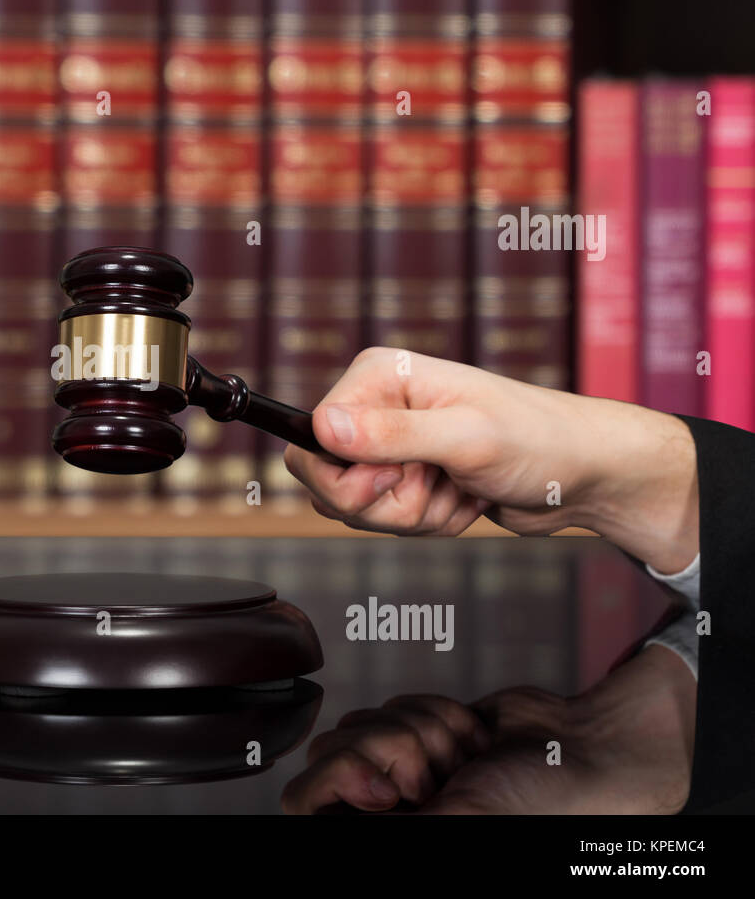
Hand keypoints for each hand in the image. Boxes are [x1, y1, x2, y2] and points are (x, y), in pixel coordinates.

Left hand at [281, 645, 694, 814]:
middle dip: (393, 748)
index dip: (341, 782)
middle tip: (441, 771)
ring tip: (466, 758)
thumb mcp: (454, 822)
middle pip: (331, 752)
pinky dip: (438, 713)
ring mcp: (399, 768)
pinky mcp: (418, 731)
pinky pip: (395, 704)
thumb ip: (394, 829)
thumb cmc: (535, 800)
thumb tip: (315, 816)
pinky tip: (474, 739)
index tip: (391, 789)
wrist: (582, 748)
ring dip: (422, 729)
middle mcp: (384, 810)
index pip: (304, 803)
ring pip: (361, 723)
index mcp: (386, 835)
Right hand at [283, 347, 698, 572]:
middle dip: (386, 503)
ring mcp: (392, 445)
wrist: (586, 473)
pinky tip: (463, 498)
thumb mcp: (466, 438)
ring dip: (413, 515)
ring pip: (357, 508)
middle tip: (436, 482)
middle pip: (329, 481)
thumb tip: (324, 427)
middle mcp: (378, 406)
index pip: (312, 439)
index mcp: (381, 377)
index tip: (397, 478)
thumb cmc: (541, 439)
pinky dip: (428, 522)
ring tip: (458, 487)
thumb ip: (391, 434)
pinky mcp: (407, 478)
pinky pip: (386, 520)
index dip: (347, 477)